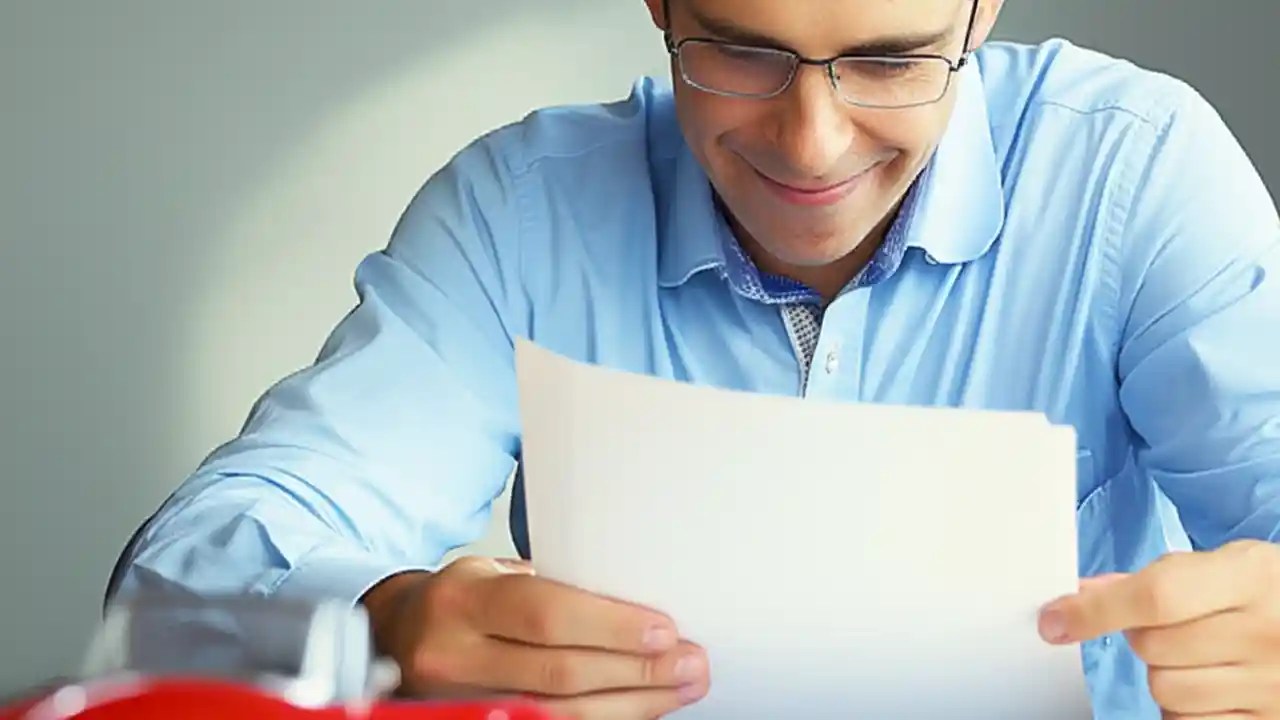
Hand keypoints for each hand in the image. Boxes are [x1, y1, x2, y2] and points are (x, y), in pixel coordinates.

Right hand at [361, 556, 709, 718]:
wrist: (396, 637)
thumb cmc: (460, 600)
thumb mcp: (491, 573)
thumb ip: (552, 585)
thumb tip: (638, 603)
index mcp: (463, 600)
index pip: (544, 614)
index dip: (610, 626)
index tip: (664, 629)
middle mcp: (455, 654)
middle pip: (560, 673)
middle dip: (636, 671)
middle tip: (690, 662)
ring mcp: (461, 701)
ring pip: (559, 714)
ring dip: (632, 704)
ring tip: (680, 687)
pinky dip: (603, 718)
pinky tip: (638, 708)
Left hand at [1037, 540, 1279, 717]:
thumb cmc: (1266, 593)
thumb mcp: (1223, 566)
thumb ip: (1157, 578)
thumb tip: (1084, 594)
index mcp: (1251, 578)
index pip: (1155, 597)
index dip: (1095, 610)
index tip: (1055, 620)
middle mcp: (1265, 634)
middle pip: (1152, 648)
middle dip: (1144, 637)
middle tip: (1174, 627)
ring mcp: (1271, 686)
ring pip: (1165, 691)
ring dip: (1165, 675)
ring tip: (1198, 657)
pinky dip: (1184, 711)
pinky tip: (1209, 688)